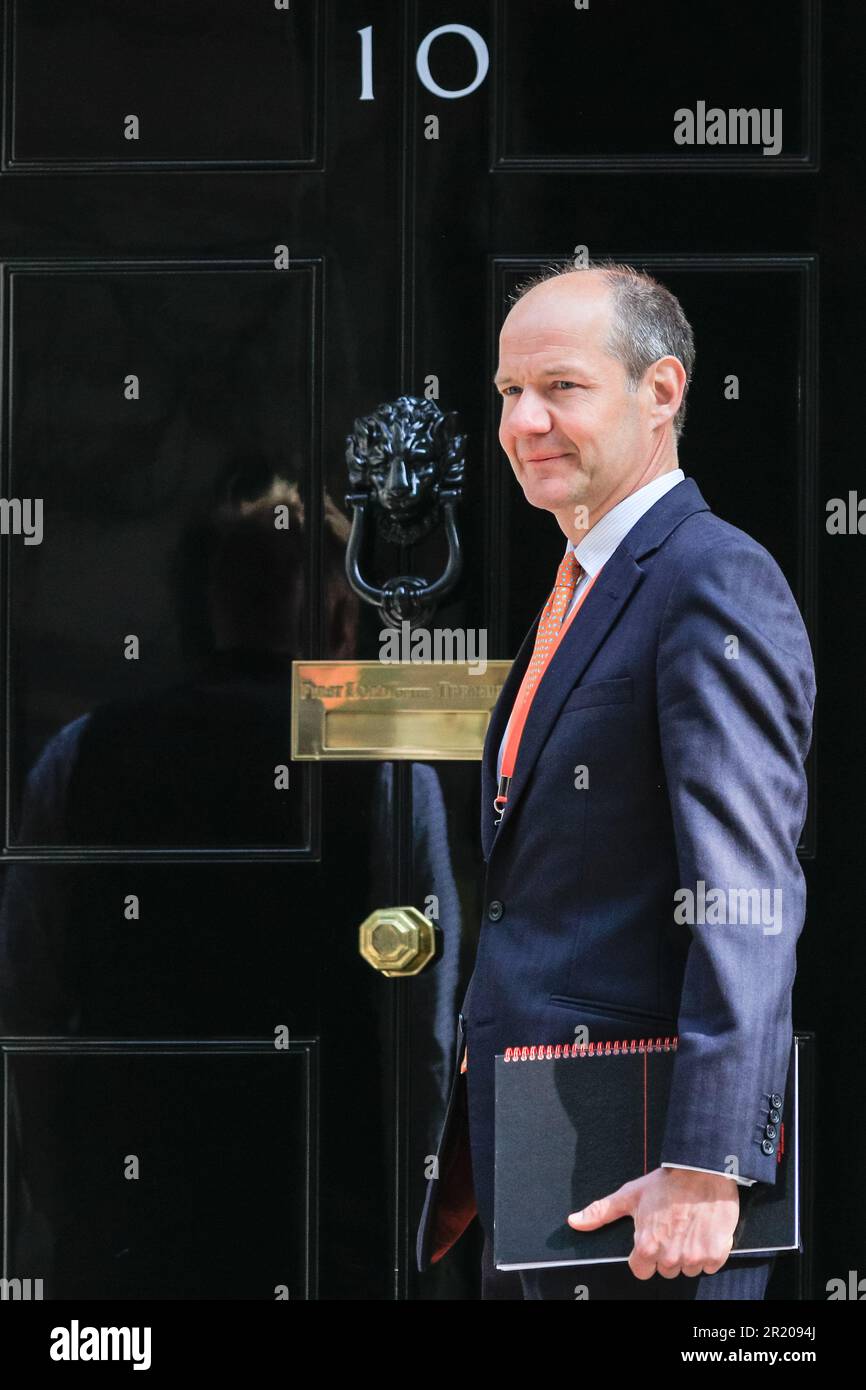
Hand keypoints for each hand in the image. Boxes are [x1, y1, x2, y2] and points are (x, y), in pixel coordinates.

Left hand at [567, 1166, 739, 1278]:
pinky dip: (709, 1252)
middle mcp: (669, 1256)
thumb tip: (574, 1222)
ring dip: (688, 1254)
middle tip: (672, 1228)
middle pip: (665, 1270)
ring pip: (688, 1269)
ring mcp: (694, 1257)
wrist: (702, 1170)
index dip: (644, 1255)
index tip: (652, 1239)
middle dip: (667, 1254)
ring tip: (688, 1227)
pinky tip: (703, 1231)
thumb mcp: (630, 1195)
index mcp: (646, 1246)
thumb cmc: (666, 1182)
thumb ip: (600, 1212)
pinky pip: (710, 1266)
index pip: (641, 1271)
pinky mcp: (716, 1254)